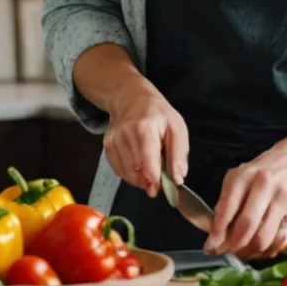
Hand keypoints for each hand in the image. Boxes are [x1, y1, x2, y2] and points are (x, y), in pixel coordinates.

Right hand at [102, 81, 188, 197]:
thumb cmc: (158, 114)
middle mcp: (125, 135)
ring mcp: (114, 140)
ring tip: (150, 175)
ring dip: (139, 180)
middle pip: (135, 170)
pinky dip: (129, 175)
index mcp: (145, 128)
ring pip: (126, 173)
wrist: (131, 98)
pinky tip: (138, 169)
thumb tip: (177, 178)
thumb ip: (179, 154)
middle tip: (158, 184)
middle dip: (148, 182)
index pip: (147, 162)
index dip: (155, 179)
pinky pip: (118, 169)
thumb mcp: (177, 127)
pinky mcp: (107, 146)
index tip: (161, 187)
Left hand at [206, 131, 286, 258]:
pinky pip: (280, 241)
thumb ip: (227, 203)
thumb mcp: (240, 177)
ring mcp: (285, 200)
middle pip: (247, 226)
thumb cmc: (263, 171)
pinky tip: (259, 250)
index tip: (210, 247)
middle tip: (224, 252)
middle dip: (232, 246)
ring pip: (264, 238)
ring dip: (249, 252)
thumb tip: (216, 236)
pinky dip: (267, 251)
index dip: (217, 233)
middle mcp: (266, 185)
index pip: (227, 210)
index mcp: (245, 175)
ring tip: (240, 254)